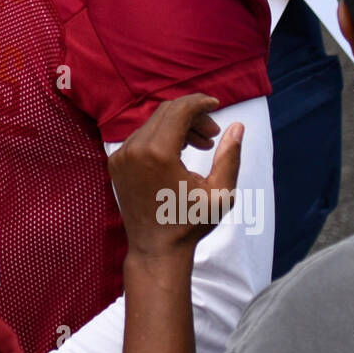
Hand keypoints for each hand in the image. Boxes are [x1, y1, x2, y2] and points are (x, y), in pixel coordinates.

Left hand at [108, 94, 242, 258]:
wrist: (156, 249)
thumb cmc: (190, 224)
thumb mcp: (220, 194)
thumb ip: (230, 157)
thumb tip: (237, 126)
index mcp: (157, 154)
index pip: (178, 110)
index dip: (199, 103)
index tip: (216, 105)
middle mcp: (134, 149)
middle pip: (165, 113)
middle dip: (192, 115)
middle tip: (212, 134)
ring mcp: (121, 156)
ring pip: (153, 124)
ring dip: (178, 126)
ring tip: (202, 145)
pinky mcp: (116, 163)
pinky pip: (141, 137)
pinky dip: (162, 137)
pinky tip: (181, 153)